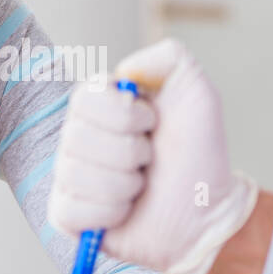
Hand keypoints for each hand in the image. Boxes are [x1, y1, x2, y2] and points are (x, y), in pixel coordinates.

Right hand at [49, 38, 259, 273]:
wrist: (206, 209)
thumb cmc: (198, 151)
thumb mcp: (196, 92)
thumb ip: (169, 58)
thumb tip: (126, 71)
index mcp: (98, 104)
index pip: (86, 98)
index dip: (125, 114)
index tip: (152, 123)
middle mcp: (77, 136)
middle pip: (77, 137)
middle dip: (129, 153)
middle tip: (149, 160)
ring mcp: (69, 176)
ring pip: (76, 175)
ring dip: (124, 185)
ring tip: (141, 186)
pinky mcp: (66, 215)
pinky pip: (71, 211)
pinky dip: (109, 213)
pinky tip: (126, 211)